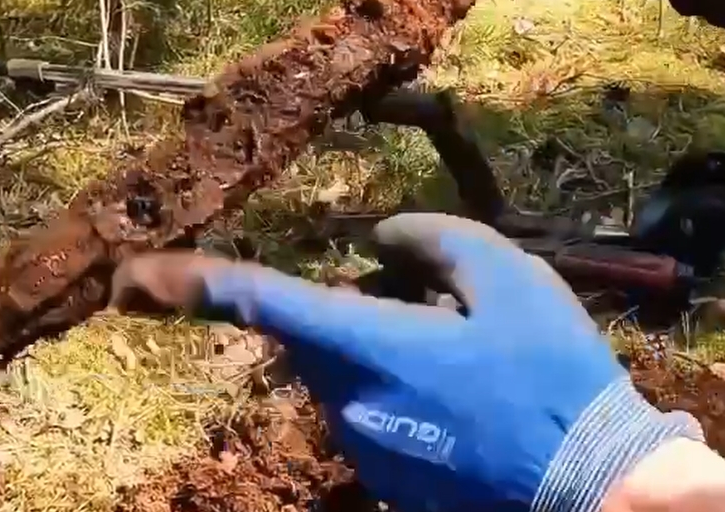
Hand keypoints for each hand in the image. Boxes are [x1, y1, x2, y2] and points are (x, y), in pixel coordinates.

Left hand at [112, 213, 703, 511]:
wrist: (595, 493)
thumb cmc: (555, 378)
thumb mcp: (511, 278)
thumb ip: (435, 242)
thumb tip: (383, 239)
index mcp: (368, 345)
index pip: (260, 302)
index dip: (188, 284)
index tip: (129, 278)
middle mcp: (347, 403)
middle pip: (316, 333)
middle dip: (355, 309)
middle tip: (442, 307)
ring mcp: (365, 450)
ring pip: (348, 373)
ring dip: (386, 351)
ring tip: (480, 361)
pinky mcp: (389, 483)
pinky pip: (377, 415)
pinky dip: (408, 394)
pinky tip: (478, 402)